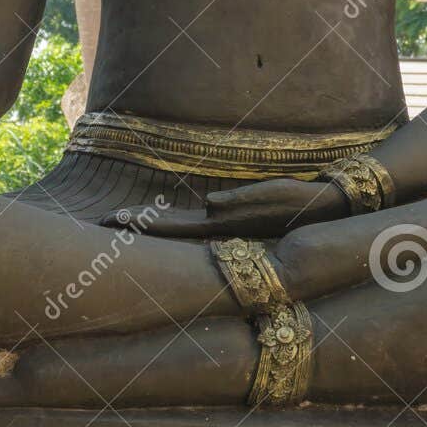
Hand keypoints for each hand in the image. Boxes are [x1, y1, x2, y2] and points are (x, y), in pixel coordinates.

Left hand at [108, 177, 347, 239]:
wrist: (326, 210)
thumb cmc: (302, 200)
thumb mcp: (276, 196)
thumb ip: (243, 201)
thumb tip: (209, 205)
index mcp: (225, 224)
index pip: (175, 227)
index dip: (144, 225)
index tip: (113, 221)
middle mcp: (219, 228)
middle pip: (169, 230)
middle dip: (137, 228)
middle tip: (100, 222)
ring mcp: (225, 225)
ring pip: (179, 229)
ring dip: (151, 227)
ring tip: (121, 223)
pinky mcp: (233, 219)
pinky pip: (194, 223)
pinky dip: (172, 223)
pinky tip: (160, 223)